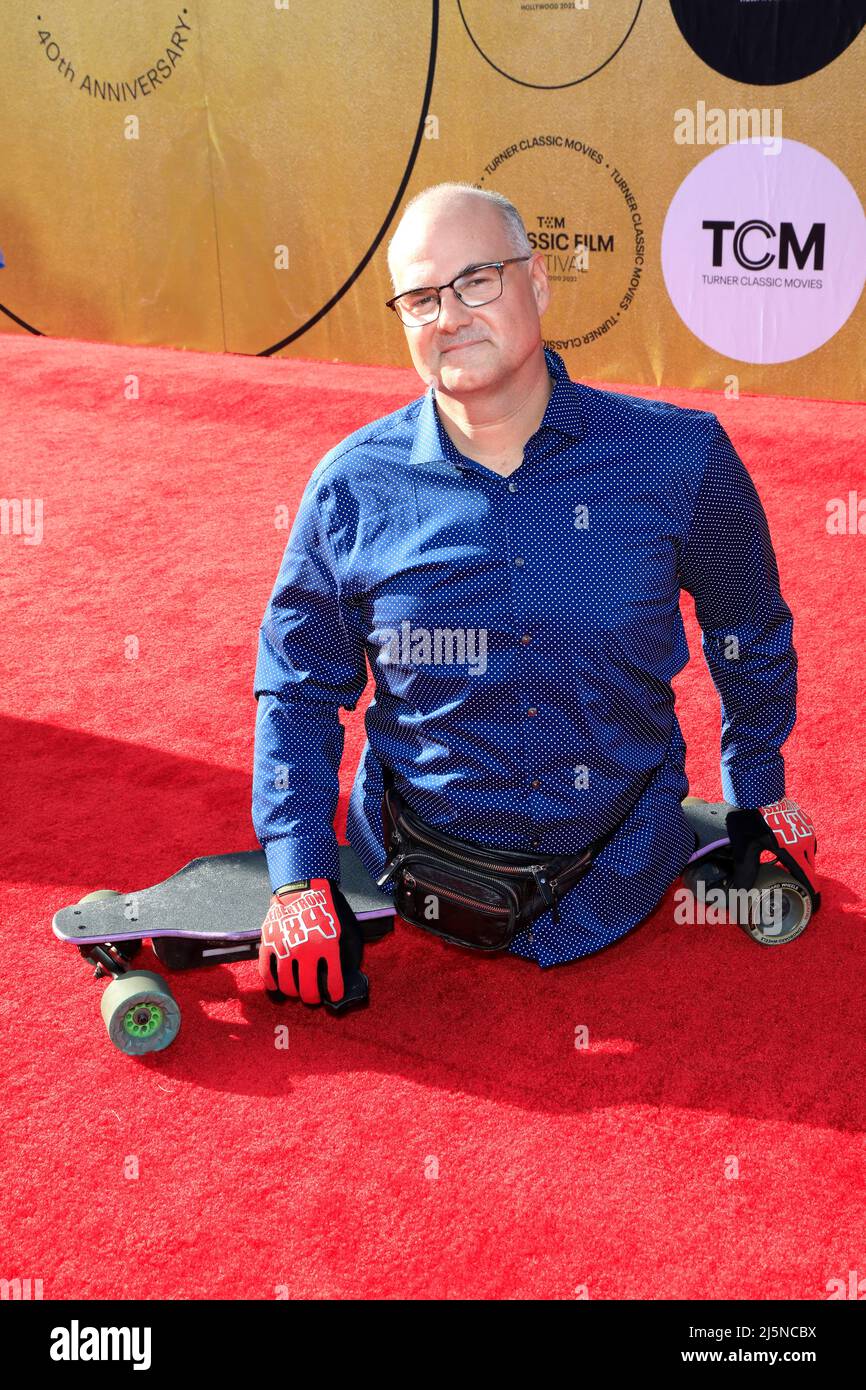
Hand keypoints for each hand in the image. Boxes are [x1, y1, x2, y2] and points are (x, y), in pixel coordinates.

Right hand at [258, 878, 367, 1008]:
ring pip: (287, 985)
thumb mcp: (346, 927)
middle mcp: (305, 950)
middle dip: (313, 998)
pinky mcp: (268, 943)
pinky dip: (271, 983)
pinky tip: (277, 987)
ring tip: (298, 992)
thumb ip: (349, 952)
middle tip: (314, 998)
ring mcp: (284, 948)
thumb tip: (350, 974)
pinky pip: (266, 971)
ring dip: (293, 993)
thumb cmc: (326, 908)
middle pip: (308, 989)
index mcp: (327, 947)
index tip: (334, 996)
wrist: (302, 887)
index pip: (333, 982)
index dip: (335, 994)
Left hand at [726, 796, 817, 900]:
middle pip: (808, 865)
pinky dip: (800, 848)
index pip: (805, 876)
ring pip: (808, 851)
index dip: (808, 890)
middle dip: (804, 877)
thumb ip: (745, 869)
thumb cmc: (749, 816)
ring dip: (802, 861)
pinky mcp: (802, 818)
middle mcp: (804, 839)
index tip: (811, 902)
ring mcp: (805, 827)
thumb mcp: (745, 845)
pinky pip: (805, 838)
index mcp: (793, 849)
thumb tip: (740, 890)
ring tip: (789, 870)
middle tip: (796, 887)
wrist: (755, 788)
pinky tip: (786, 850)